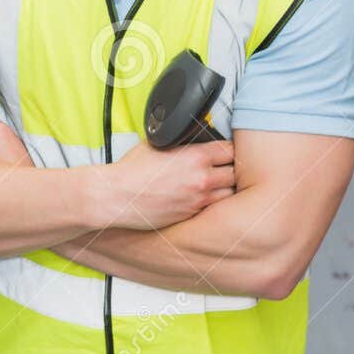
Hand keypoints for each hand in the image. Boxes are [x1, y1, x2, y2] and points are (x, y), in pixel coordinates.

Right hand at [103, 140, 235, 230]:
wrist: (117, 197)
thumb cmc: (130, 170)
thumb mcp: (155, 144)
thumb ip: (178, 142)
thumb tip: (187, 138)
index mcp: (195, 157)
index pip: (230, 150)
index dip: (227, 150)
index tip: (223, 152)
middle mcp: (202, 179)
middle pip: (236, 173)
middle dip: (231, 169)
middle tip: (224, 168)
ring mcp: (199, 200)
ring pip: (230, 194)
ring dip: (225, 188)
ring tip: (216, 185)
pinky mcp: (192, 215)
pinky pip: (213, 209)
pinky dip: (212, 203)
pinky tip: (201, 198)